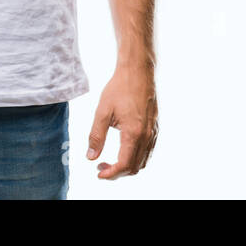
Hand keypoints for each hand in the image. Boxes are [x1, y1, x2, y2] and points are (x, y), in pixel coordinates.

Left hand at [86, 64, 157, 178]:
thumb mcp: (102, 111)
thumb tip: (90, 157)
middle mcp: (146, 135)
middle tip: (101, 166)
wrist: (138, 71)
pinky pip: (148, 150)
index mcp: (133, 133)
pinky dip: (136, 157)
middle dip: (117, 172)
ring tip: (111, 160)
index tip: (98, 172)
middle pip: (135, 167)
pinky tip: (124, 149)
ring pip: (143, 161)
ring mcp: (153, 131)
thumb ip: (96, 136)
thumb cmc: (120, 88)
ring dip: (127, 166)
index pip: (124, 165)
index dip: (110, 174)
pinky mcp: (155, 126)